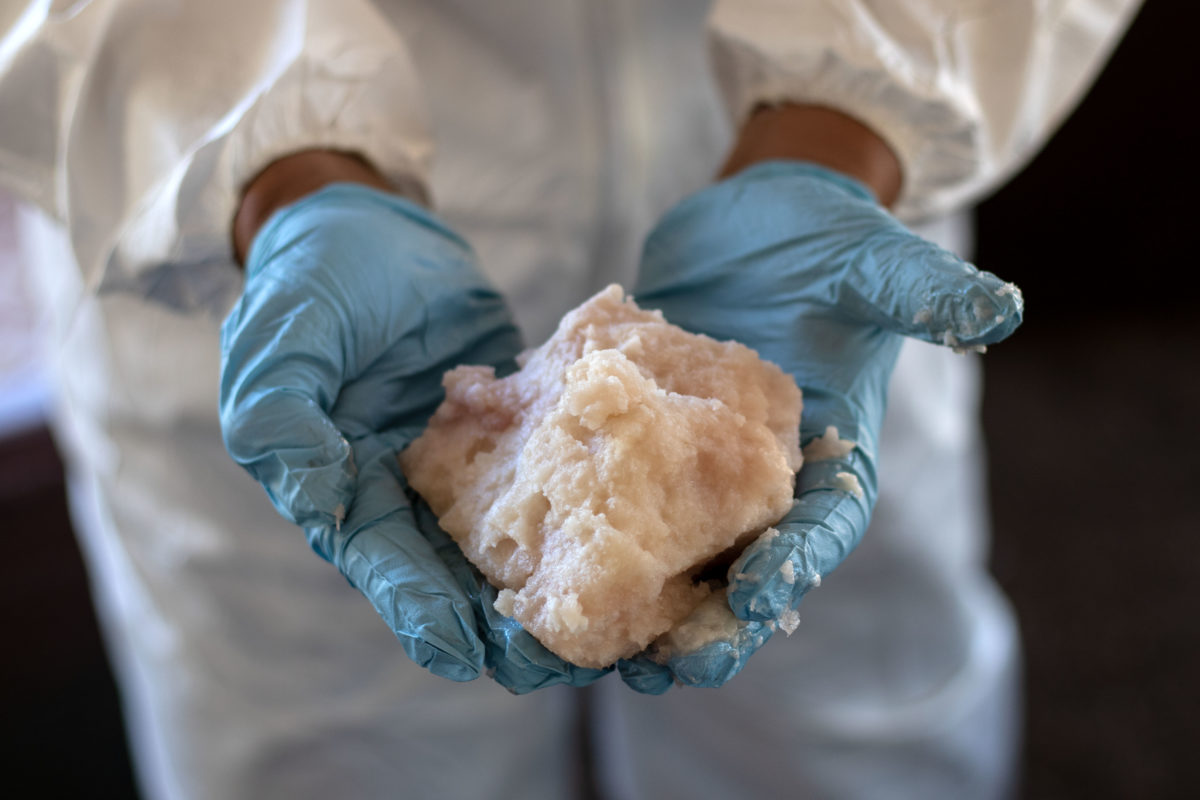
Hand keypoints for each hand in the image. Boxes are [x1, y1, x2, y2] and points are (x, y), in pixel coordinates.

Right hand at [220, 178, 609, 692]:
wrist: (375, 224)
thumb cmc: (314, 275)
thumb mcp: (281, 338)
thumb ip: (282, 417)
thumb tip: (320, 497)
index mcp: (342, 487)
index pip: (382, 565)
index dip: (419, 610)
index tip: (464, 652)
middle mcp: (404, 494)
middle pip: (453, 577)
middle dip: (500, 624)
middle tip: (555, 660)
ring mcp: (463, 468)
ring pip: (509, 544)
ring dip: (553, 585)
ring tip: (609, 624)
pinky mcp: (514, 436)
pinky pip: (549, 482)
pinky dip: (585, 511)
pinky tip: (636, 537)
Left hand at [618, 159, 1022, 690]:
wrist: (751, 220)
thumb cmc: (822, 239)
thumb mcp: (871, 260)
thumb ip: (920, 290)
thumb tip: (995, 310)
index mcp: (829, 454)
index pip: (825, 525)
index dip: (798, 565)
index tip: (757, 595)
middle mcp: (766, 477)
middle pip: (745, 566)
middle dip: (711, 623)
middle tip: (668, 664)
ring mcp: (700, 467)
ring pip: (673, 553)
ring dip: (637, 605)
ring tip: (596, 649)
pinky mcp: (645, 446)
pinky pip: (614, 499)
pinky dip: (584, 536)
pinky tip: (540, 566)